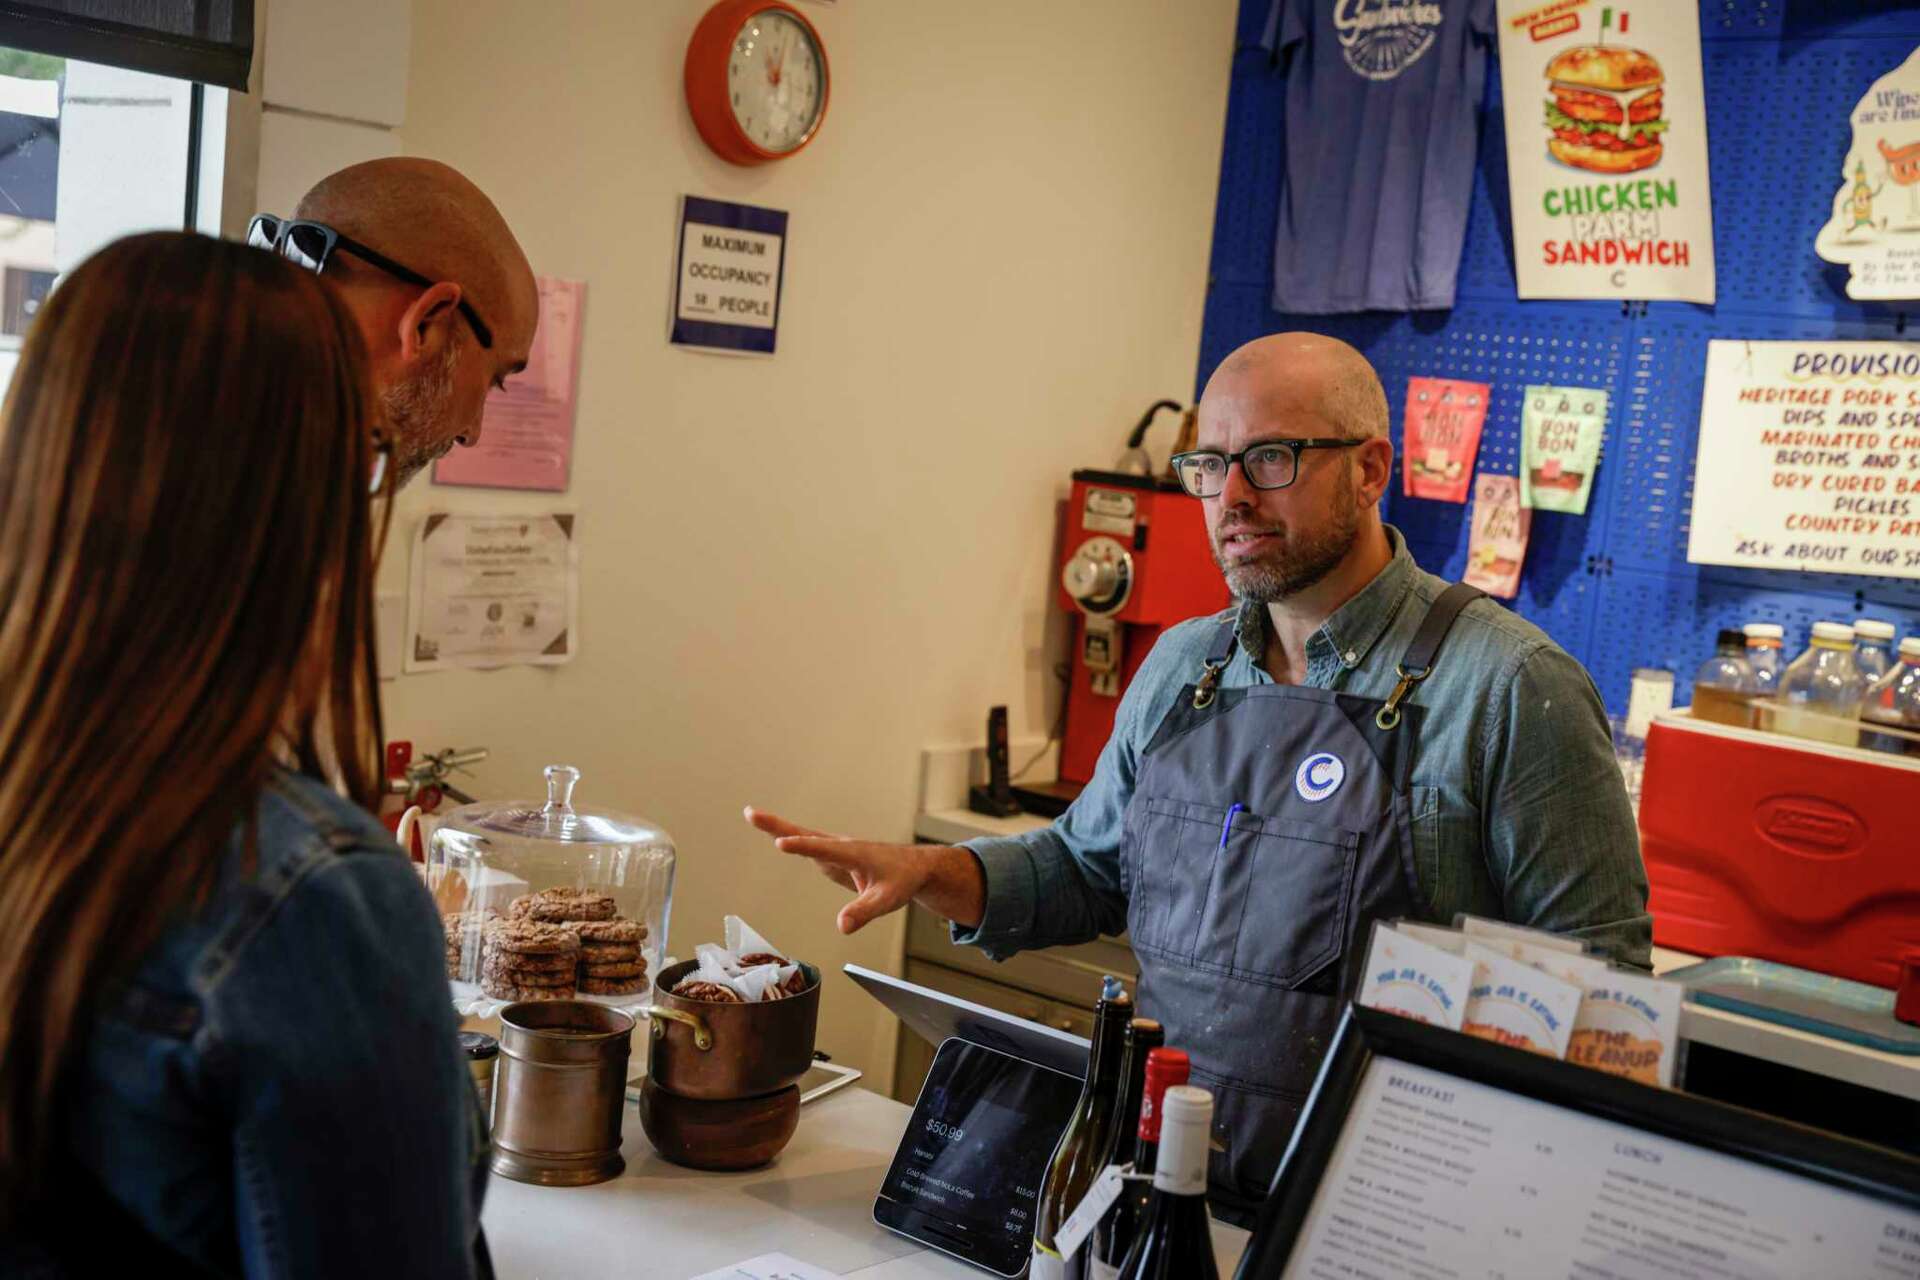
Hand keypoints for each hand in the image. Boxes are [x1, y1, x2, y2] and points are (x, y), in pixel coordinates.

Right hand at [743, 807, 985, 934]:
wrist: (914, 868)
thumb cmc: (902, 880)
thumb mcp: (887, 900)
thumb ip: (864, 911)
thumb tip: (841, 927)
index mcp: (853, 853)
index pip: (823, 849)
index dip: (801, 846)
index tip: (780, 842)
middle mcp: (841, 847)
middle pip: (804, 834)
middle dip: (777, 825)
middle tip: (751, 813)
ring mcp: (835, 850)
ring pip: (804, 837)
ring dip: (778, 828)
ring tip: (753, 816)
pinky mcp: (833, 856)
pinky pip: (807, 846)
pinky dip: (790, 839)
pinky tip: (778, 838)